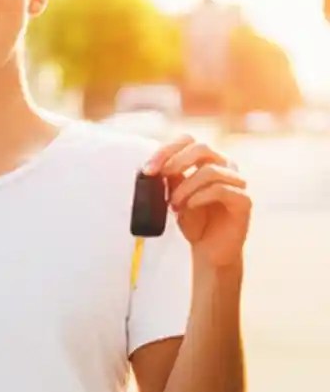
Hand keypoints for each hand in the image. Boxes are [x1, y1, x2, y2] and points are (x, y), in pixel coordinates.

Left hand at [144, 134, 250, 269]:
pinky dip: (199, 197)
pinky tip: (189, 206)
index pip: (188, 140)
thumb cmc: (194, 220)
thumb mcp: (174, 196)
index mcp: (207, 160)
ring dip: (185, 187)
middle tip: (160, 177)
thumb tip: (153, 166)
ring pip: (210, 170)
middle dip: (175, 161)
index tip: (147, 169)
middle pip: (202, 148)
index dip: (166, 150)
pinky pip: (221, 189)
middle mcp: (225, 166)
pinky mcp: (244, 201)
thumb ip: (169, 178)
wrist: (210, 250)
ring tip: (174, 204)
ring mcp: (237, 182)